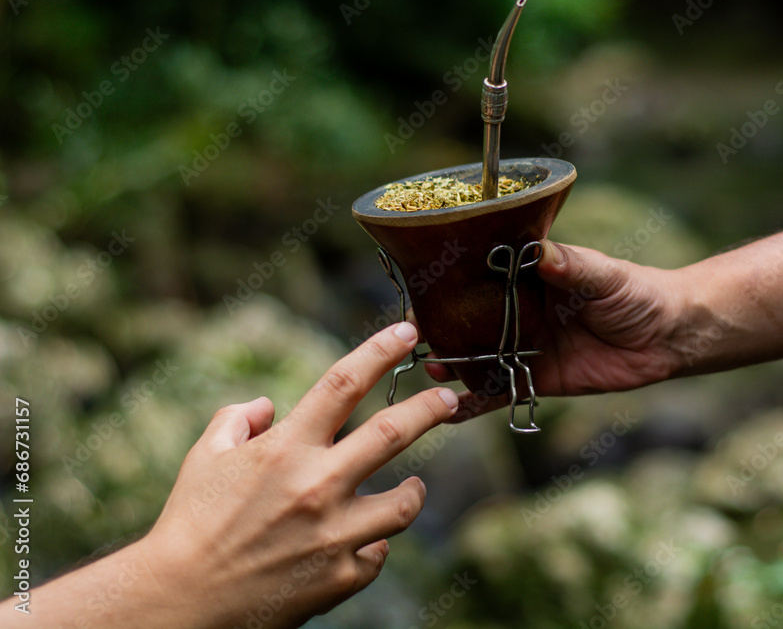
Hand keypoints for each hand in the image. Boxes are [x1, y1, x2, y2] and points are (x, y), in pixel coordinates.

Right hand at [134, 322, 457, 628]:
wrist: (181, 601)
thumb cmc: (189, 523)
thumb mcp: (205, 456)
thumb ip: (238, 418)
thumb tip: (269, 406)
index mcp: (285, 448)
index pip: (343, 383)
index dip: (380, 351)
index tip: (407, 332)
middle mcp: (316, 486)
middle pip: (392, 433)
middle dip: (430, 408)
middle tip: (449, 398)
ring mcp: (333, 534)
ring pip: (404, 503)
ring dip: (413, 490)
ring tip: (413, 486)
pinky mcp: (339, 577)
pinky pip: (377, 554)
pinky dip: (373, 546)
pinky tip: (362, 542)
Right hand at [420, 240, 679, 420]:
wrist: (667, 336)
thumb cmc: (636, 293)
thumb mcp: (604, 275)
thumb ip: (572, 267)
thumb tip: (540, 254)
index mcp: (528, 277)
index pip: (478, 277)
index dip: (448, 283)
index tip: (423, 291)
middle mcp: (518, 310)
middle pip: (468, 319)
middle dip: (440, 329)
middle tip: (417, 339)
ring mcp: (525, 346)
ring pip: (477, 356)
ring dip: (452, 364)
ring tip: (433, 371)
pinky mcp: (537, 379)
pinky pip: (499, 393)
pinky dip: (475, 404)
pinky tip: (450, 414)